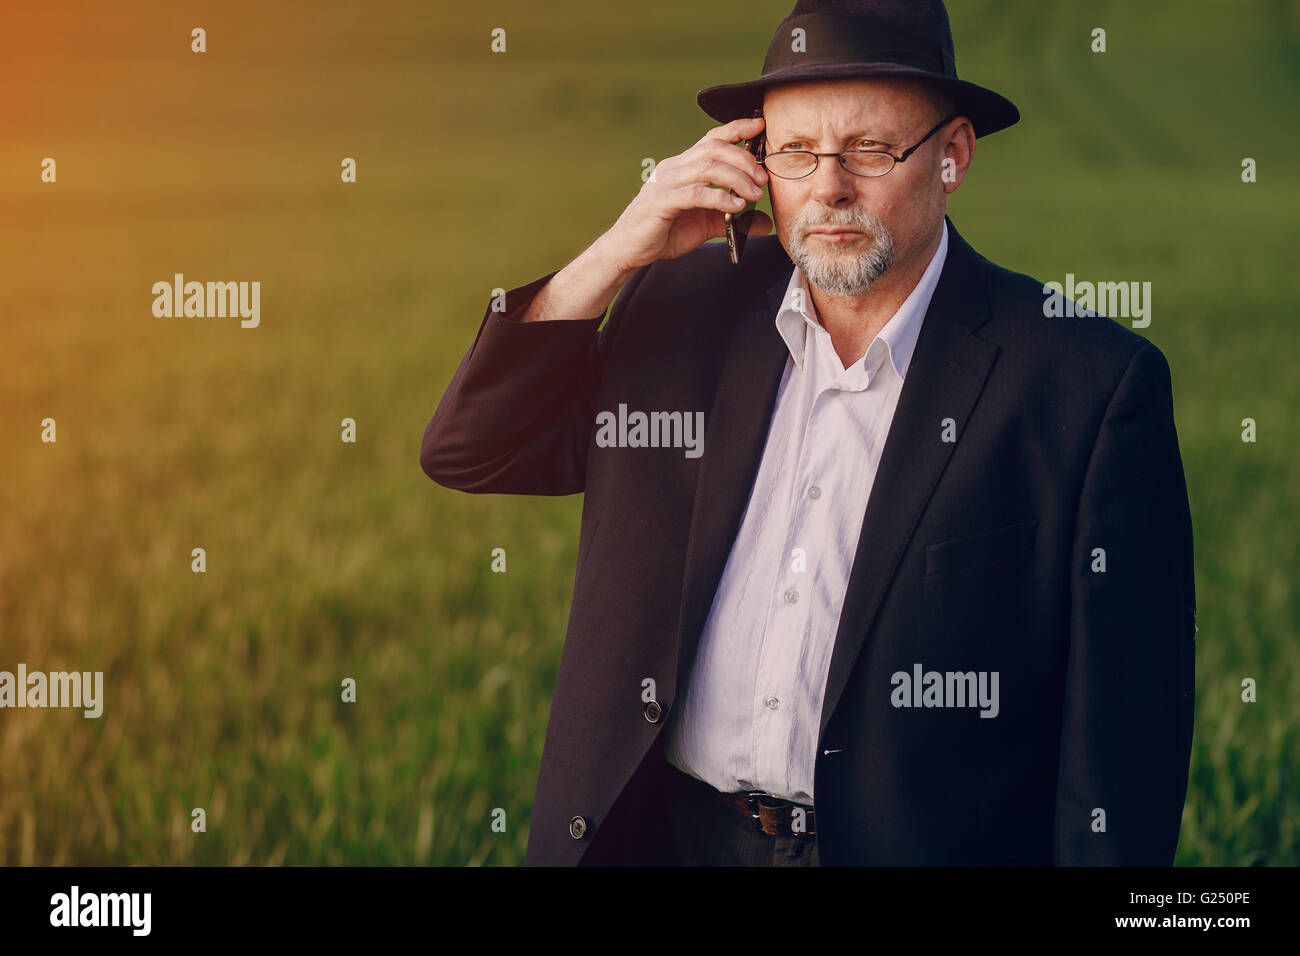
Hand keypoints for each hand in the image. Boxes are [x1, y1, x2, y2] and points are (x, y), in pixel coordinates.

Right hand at [601, 116, 773, 271]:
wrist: (629, 249)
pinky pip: (695, 193)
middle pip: (714, 148)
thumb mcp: (706, 224)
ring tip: (754, 195)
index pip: (712, 138)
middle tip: (763, 179)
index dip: (737, 128)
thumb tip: (766, 222)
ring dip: (737, 179)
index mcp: (683, 166)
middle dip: (744, 159)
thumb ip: (733, 219)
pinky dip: (719, 198)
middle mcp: (674, 167)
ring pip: (708, 167)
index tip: (761, 125)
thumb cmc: (665, 233)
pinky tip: (735, 206)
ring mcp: (666, 183)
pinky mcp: (661, 202)